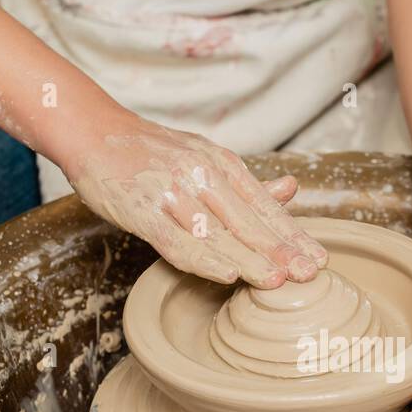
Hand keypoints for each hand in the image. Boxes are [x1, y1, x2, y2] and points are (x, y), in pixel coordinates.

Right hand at [64, 109, 326, 287]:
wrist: (94, 131)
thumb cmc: (152, 152)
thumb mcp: (204, 156)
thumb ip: (245, 182)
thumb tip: (291, 188)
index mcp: (220, 164)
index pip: (264, 206)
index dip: (292, 234)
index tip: (317, 260)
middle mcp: (200, 175)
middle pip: (247, 220)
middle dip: (280, 250)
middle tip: (309, 275)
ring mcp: (172, 193)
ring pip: (217, 233)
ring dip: (248, 258)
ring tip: (277, 280)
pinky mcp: (144, 211)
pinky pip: (177, 241)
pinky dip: (203, 258)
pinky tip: (226, 275)